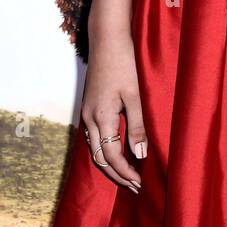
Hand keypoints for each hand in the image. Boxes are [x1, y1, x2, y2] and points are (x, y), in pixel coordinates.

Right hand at [81, 25, 146, 192]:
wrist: (107, 40)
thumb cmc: (124, 63)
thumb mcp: (135, 94)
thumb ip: (137, 125)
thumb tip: (140, 155)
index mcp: (101, 117)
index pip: (111, 156)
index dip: (125, 172)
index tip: (140, 183)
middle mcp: (89, 118)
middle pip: (99, 157)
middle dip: (117, 174)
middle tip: (135, 187)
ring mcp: (87, 113)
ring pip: (94, 149)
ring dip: (110, 164)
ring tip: (128, 175)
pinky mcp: (89, 108)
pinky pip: (94, 138)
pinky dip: (105, 151)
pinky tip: (118, 153)